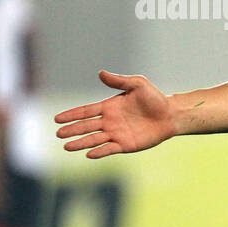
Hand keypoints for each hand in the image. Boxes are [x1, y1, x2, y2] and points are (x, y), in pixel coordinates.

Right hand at [55, 70, 176, 158]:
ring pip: (94, 139)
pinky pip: (109, 148)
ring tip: (67, 147)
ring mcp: (116, 134)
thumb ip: (119, 80)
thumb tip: (101, 73)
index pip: (85, 111)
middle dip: (72, 130)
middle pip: (86, 126)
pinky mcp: (126, 144)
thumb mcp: (137, 84)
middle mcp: (109, 121)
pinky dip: (99, 151)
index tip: (57, 118)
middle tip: (58, 134)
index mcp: (109, 107)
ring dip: (81, 143)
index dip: (71, 115)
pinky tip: (89, 154)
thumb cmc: (154, 98)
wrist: (171, 115)